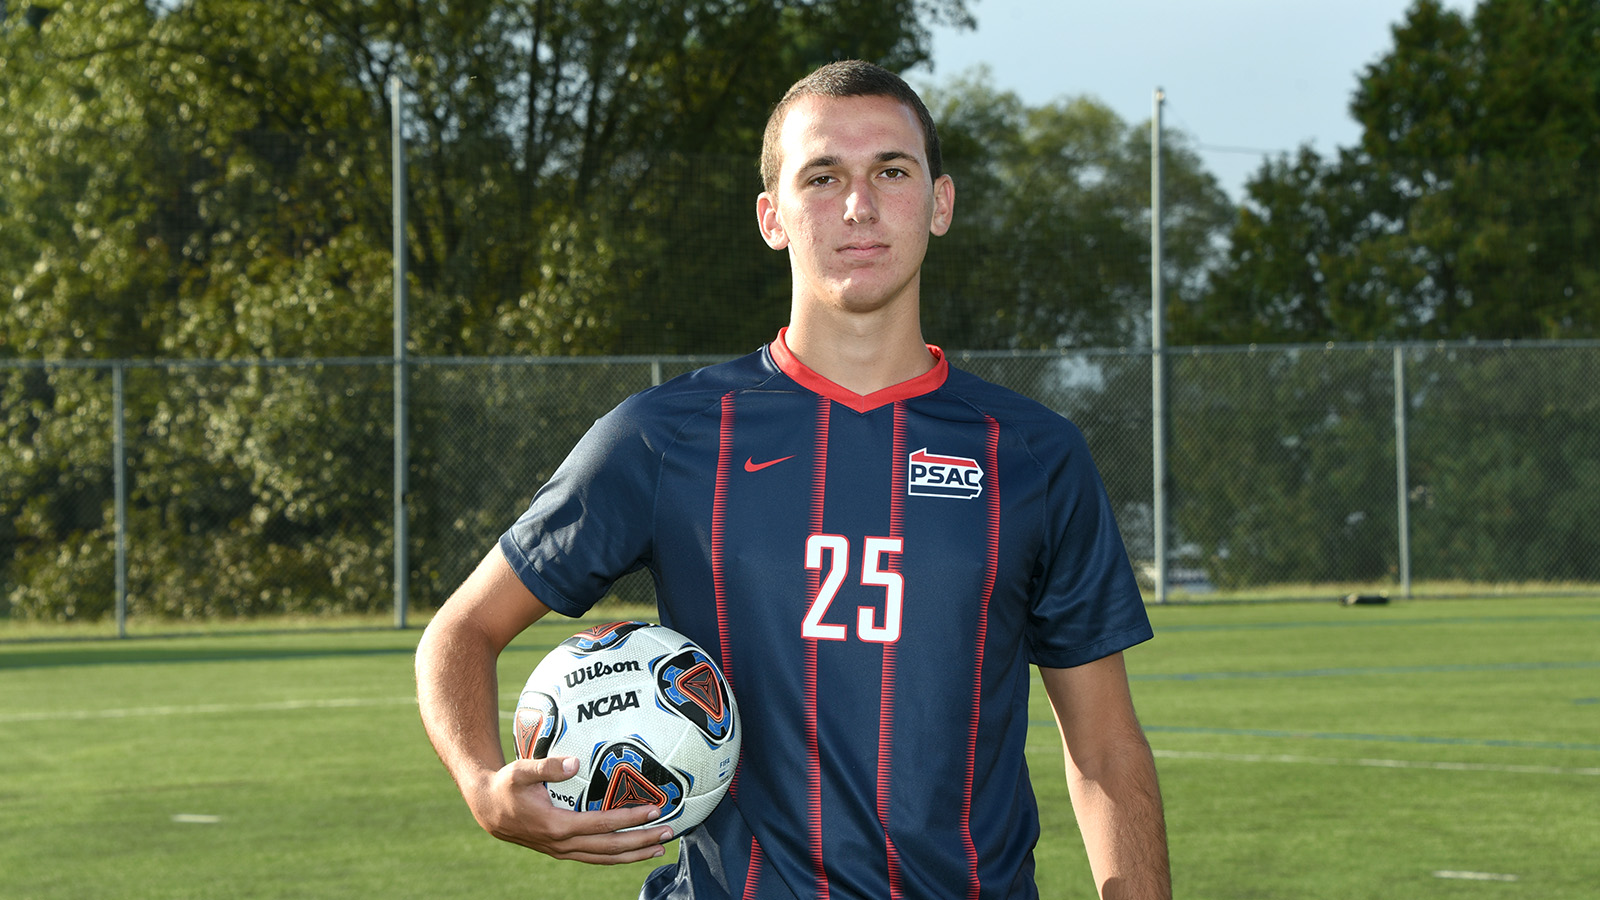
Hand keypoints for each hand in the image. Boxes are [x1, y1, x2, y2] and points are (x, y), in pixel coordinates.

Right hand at [469, 756, 673, 863]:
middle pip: (610, 847)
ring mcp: (562, 851)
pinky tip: (633, 851)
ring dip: (633, 854)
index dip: (630, 818)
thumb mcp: (521, 771)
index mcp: (557, 825)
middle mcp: (562, 844)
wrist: (488, 808)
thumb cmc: (506, 785)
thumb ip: (548, 767)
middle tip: (669, 832)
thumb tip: (575, 763)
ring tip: (659, 848)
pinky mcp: (562, 850)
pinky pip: (595, 857)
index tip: (654, 810)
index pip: (602, 824)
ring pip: (604, 858)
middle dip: (641, 841)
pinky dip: (616, 856)